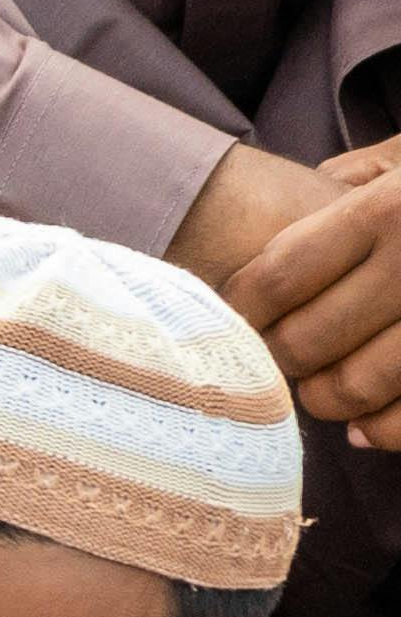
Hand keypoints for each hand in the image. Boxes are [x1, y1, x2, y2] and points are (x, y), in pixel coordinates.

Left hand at [180, 136, 400, 443]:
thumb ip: (345, 186)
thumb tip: (275, 247)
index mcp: (392, 208)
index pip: (280, 276)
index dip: (241, 307)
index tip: (231, 315)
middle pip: (307, 339)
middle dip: (280, 356)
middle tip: (278, 353)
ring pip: (354, 386)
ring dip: (325, 396)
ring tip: (322, 384)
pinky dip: (380, 430)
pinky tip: (364, 423)